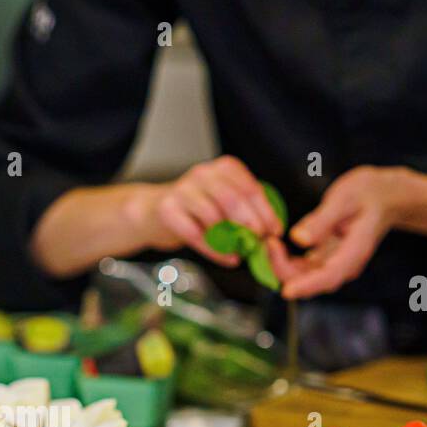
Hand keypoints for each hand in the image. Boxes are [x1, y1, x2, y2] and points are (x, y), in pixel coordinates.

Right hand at [126, 155, 285, 266]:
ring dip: (230, 240)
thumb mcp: (222, 200)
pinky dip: (214, 251)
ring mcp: (183, 190)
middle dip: (249, 224)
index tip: (274, 231)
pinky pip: (195, 234)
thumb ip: (245, 209)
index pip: (249, 188)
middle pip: (232, 199)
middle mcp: (203, 174)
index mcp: (222, 168)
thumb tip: (270, 231)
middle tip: (258, 243)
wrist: (152, 212)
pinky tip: (227, 259)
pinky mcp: (167, 210)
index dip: (265, 212)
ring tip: (241, 253)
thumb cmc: (194, 209)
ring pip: (213, 216)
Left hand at [273, 166, 426, 299]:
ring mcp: (336, 263)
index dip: (308, 285)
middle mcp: (345, 263)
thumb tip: (298, 239)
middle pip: (313, 280)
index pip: (331, 275)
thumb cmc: (368, 192)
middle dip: (286, 270)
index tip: (287, 290)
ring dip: (283, 266)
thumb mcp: (344, 198)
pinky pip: (304, 268)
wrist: (384, 195)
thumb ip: (321, 220)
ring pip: (305, 277)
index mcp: (355, 251)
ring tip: (269, 243)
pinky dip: (287, 261)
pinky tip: (276, 246)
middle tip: (268, 244)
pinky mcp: (327, 259)